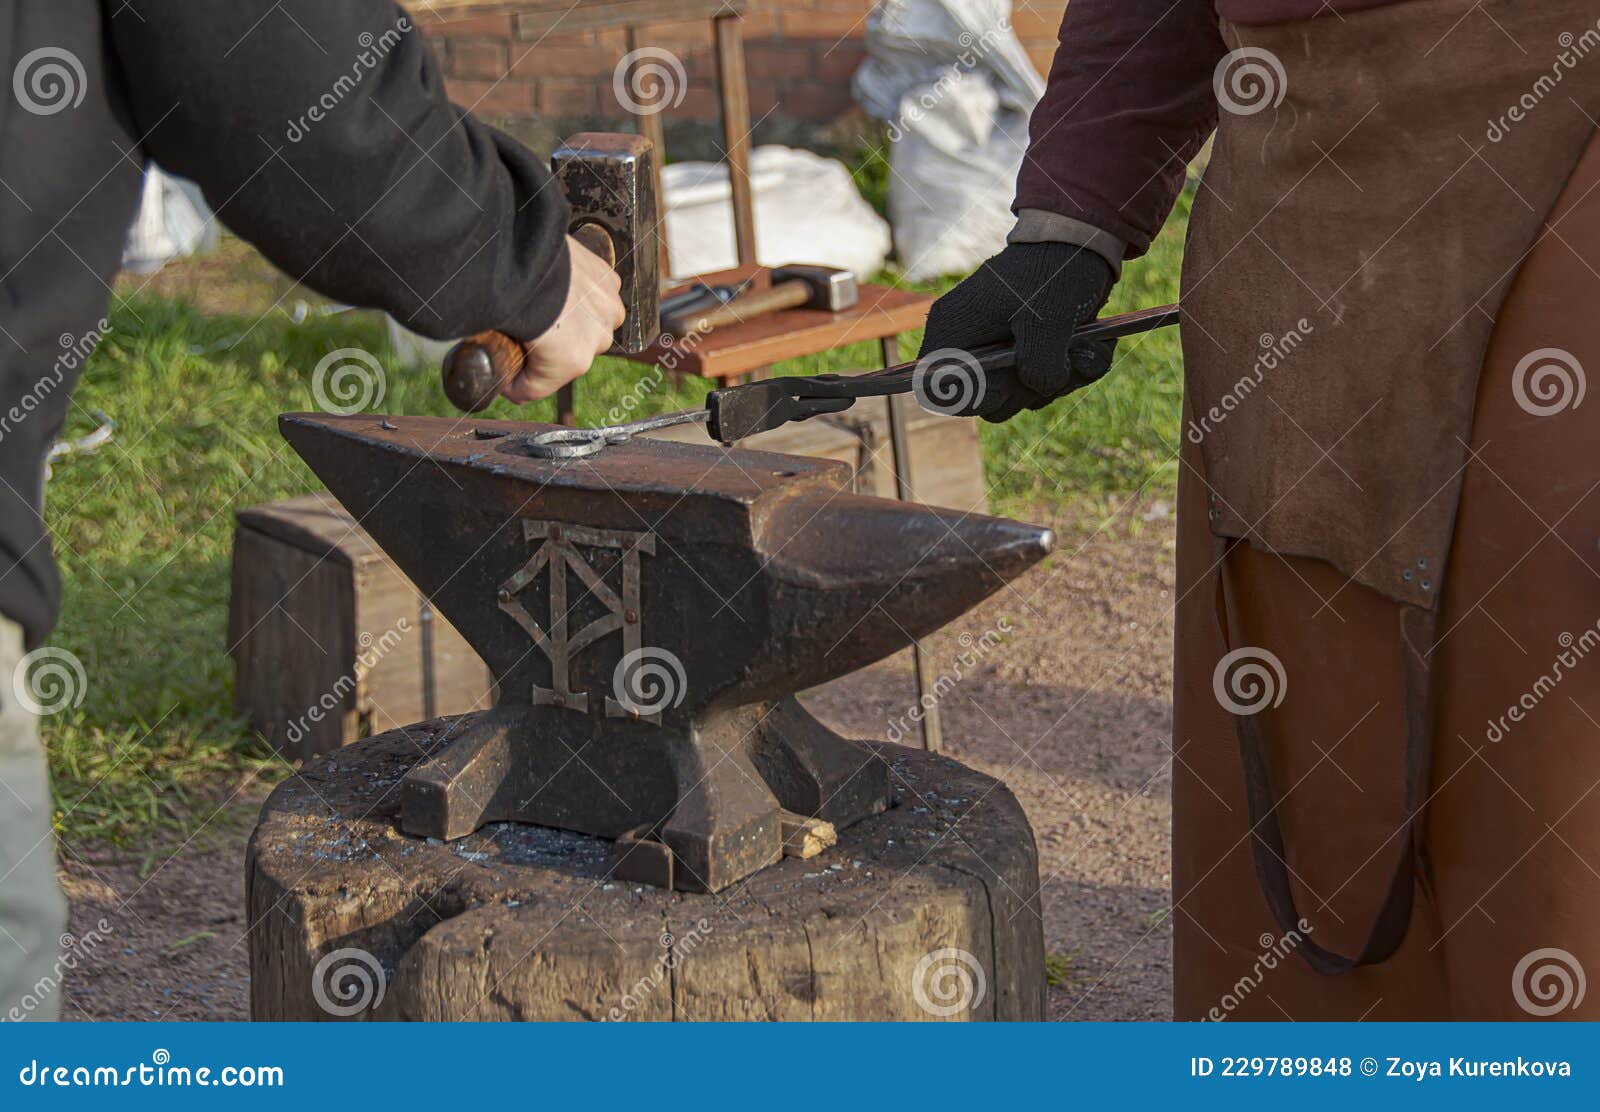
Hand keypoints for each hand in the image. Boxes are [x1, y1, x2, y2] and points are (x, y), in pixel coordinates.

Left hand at [502, 235, 625, 402]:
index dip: (520, 377)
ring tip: (546, 303)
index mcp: (573, 362)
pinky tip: (563, 285)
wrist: (524, 252)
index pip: (541, 383)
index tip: (506, 366)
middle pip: (571, 353)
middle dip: (551, 346)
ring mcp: (609, 310)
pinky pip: (598, 297)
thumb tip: (507, 383)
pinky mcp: (610, 282)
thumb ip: (508, 372)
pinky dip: (584, 294)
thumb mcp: (496, 342)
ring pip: (590, 325)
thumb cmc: (508, 295)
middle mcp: (599, 340)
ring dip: (573, 320)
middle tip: (525, 327)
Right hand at [916, 242, 1116, 421]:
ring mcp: (994, 353)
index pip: (935, 389)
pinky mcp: (1020, 354)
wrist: (1080, 245)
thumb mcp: (1047, 320)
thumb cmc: (1052, 273)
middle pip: (985, 401)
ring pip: (1018, 396)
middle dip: (1030, 391)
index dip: (973, 397)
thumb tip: (1042, 389)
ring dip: (1058, 382)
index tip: (1010, 382)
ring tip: (1084, 350)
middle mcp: (967, 346)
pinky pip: (1038, 384)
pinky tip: (1088, 349)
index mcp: (952, 331)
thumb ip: (1038, 365)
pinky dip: (1067, 373)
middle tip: (1061, 365)